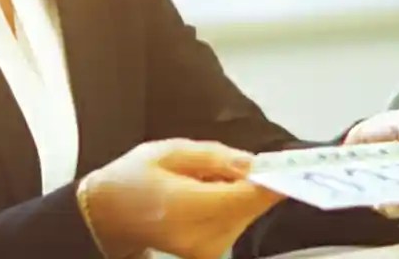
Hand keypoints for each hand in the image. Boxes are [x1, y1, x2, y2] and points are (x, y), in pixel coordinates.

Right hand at [80, 139, 281, 258]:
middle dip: (254, 182)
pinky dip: (231, 206)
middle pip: (252, 206)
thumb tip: (253, 163)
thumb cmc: (131, 179)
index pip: (250, 196)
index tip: (292, 165)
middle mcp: (202, 236)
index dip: (274, 179)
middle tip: (233, 163)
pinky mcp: (208, 255)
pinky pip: (235, 224)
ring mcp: (206, 251)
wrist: (106, 216)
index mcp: (190, 207)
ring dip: (240, 194)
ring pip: (246, 214)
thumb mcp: (169, 151)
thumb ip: (215, 157)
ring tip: (204, 181)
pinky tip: (207, 196)